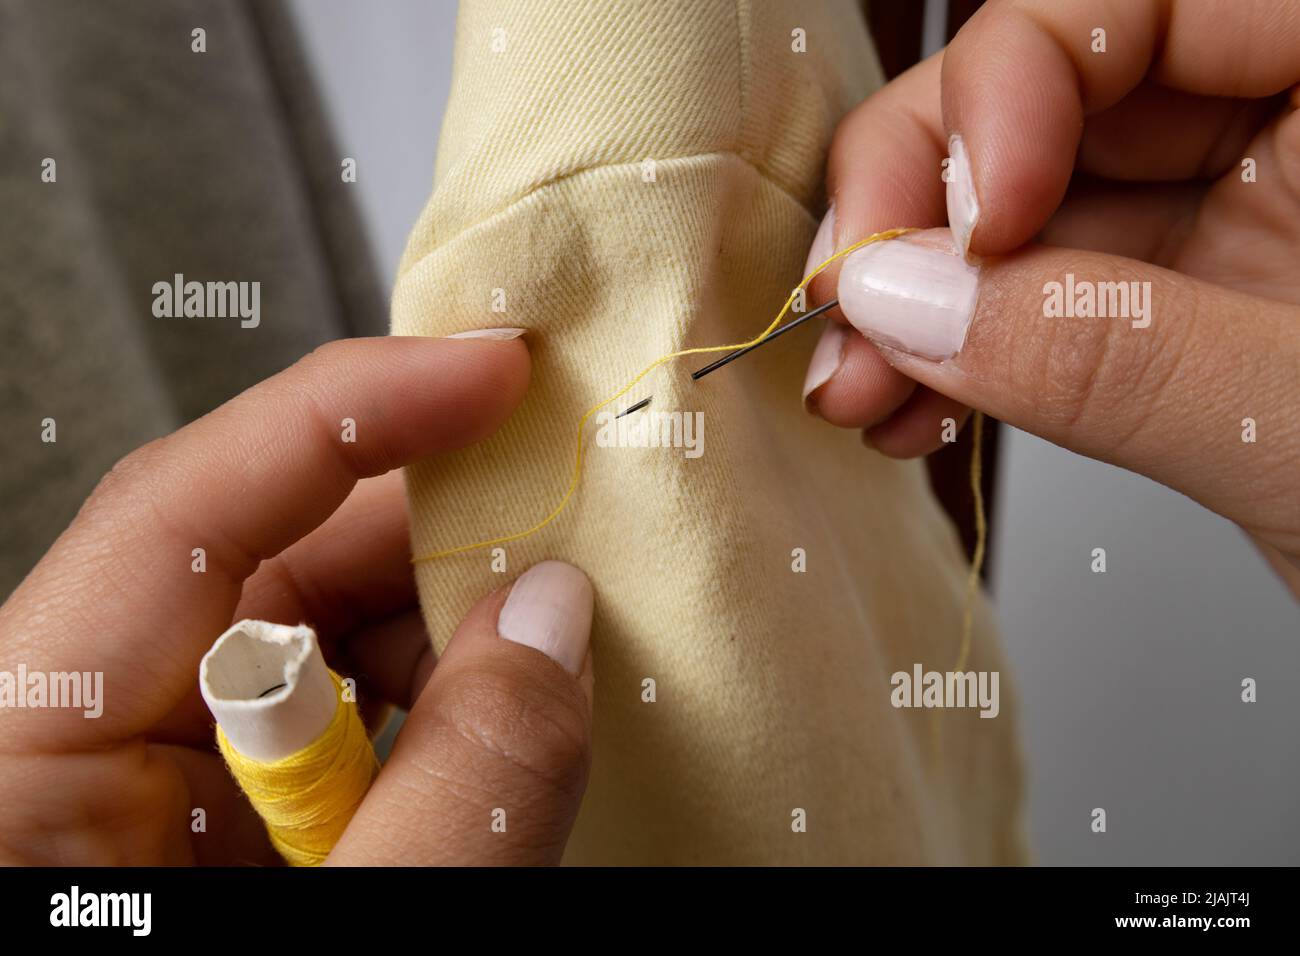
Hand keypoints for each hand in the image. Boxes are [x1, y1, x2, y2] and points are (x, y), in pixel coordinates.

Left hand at [0, 335, 595, 864]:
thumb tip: (552, 621)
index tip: (488, 369)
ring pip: (326, 640)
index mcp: (31, 754)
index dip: (348, 411)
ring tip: (546, 691)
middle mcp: (90, 738)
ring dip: (452, 652)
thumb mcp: (345, 930)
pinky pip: (345, 721)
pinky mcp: (224, 820)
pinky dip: (440, 720)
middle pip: (273, 562)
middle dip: (439, 554)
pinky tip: (502, 750)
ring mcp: (161, 781)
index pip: (175, 510)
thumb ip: (454, 798)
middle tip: (567, 550)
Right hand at [802, 0, 1299, 577]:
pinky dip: (960, 355)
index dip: (1012, 89)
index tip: (963, 228)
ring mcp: (1236, 224)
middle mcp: (1295, 127)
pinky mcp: (1188, 313)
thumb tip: (903, 300)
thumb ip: (1113, 351)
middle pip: (1050, 95)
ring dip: (918, 301)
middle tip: (854, 301)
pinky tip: (911, 407)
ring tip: (861, 389)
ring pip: (1024, 210)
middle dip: (922, 208)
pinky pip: (1041, 301)